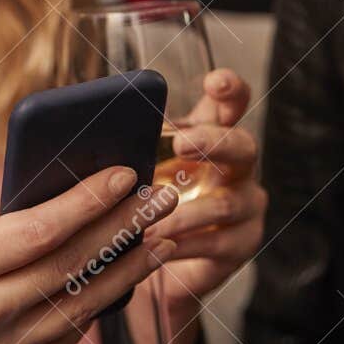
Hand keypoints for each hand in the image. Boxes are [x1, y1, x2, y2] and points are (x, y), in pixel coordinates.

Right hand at [0, 166, 180, 343]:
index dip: (90, 201)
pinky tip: (118, 284)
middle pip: (73, 267)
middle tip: (160, 202)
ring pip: (82, 309)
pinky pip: (64, 340)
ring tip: (160, 242)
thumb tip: (45, 212)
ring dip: (127, 273)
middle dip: (125, 230)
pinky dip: (95, 309)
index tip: (125, 176)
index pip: (42, 230)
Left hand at [142, 68, 266, 302]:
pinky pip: (215, 243)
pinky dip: (182, 244)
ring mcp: (246, 207)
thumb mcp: (136, 169)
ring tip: (149, 217)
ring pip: (225, 203)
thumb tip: (97, 127)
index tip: (214, 81)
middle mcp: (238, 169)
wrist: (152, 263)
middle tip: (181, 143)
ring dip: (183, 211)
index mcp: (214, 139)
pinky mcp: (241, 245)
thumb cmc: (143, 204)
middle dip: (211, 143)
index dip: (230, 89)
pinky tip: (156, 246)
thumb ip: (130, 146)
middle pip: (242, 147)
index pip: (232, 105)